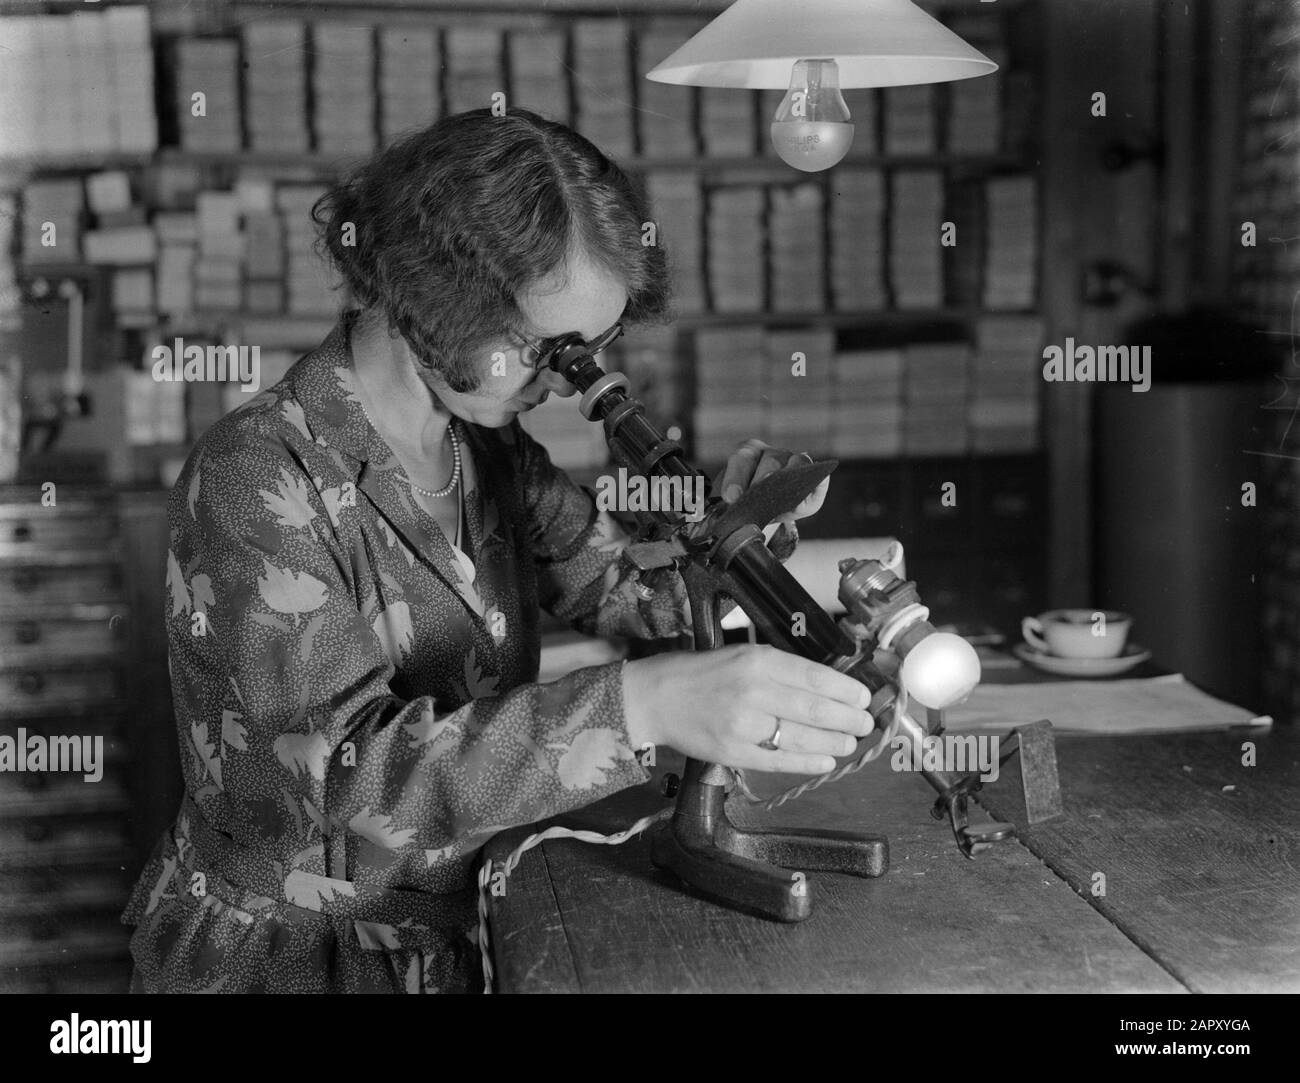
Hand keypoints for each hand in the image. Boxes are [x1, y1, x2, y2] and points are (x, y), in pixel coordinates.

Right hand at [622, 645, 873, 773]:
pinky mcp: (734, 752)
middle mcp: (754, 691)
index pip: (815, 677)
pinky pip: (780, 761)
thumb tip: (826, 686)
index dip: (846, 691)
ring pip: (802, 737)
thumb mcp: (742, 655)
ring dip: (834, 742)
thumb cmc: (702, 673)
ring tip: (850, 742)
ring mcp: (744, 724)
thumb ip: (781, 669)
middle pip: (815, 709)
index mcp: (758, 661)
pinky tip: (826, 759)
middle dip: (848, 719)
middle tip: (865, 724)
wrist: (657, 697)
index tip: (864, 698)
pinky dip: (808, 762)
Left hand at [713, 438, 828, 525]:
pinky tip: (803, 500)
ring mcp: (795, 462)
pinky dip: (814, 485)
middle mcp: (771, 455)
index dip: (736, 477)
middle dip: (761, 479)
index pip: (741, 457)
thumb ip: (718, 505)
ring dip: (787, 480)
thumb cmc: (746, 503)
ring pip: (795, 462)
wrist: (767, 512)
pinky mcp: (814, 477)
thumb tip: (706, 511)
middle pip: (769, 459)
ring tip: (779, 498)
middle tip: (754, 496)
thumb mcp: (728, 503)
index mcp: (747, 455)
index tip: (732, 497)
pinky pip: (818, 477)